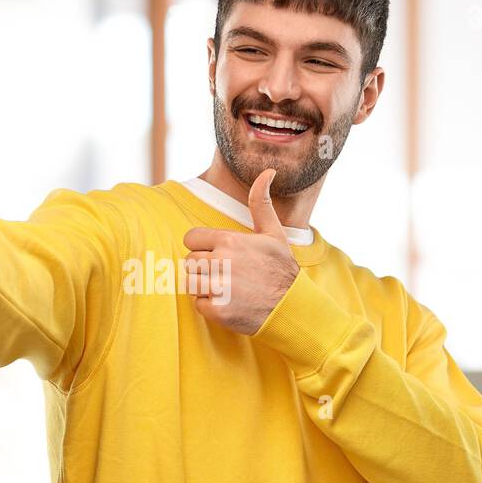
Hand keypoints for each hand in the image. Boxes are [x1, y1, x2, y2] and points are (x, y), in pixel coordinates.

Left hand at [182, 169, 300, 334]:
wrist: (292, 307)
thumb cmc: (281, 269)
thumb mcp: (273, 233)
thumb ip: (260, 203)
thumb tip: (268, 172)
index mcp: (229, 241)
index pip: (191, 239)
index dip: (202, 247)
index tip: (217, 255)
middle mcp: (221, 262)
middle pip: (189, 261)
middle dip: (202, 268)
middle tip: (224, 274)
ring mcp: (218, 288)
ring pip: (189, 282)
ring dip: (203, 287)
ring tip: (225, 288)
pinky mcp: (218, 310)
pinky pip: (198, 304)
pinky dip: (210, 306)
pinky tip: (229, 303)